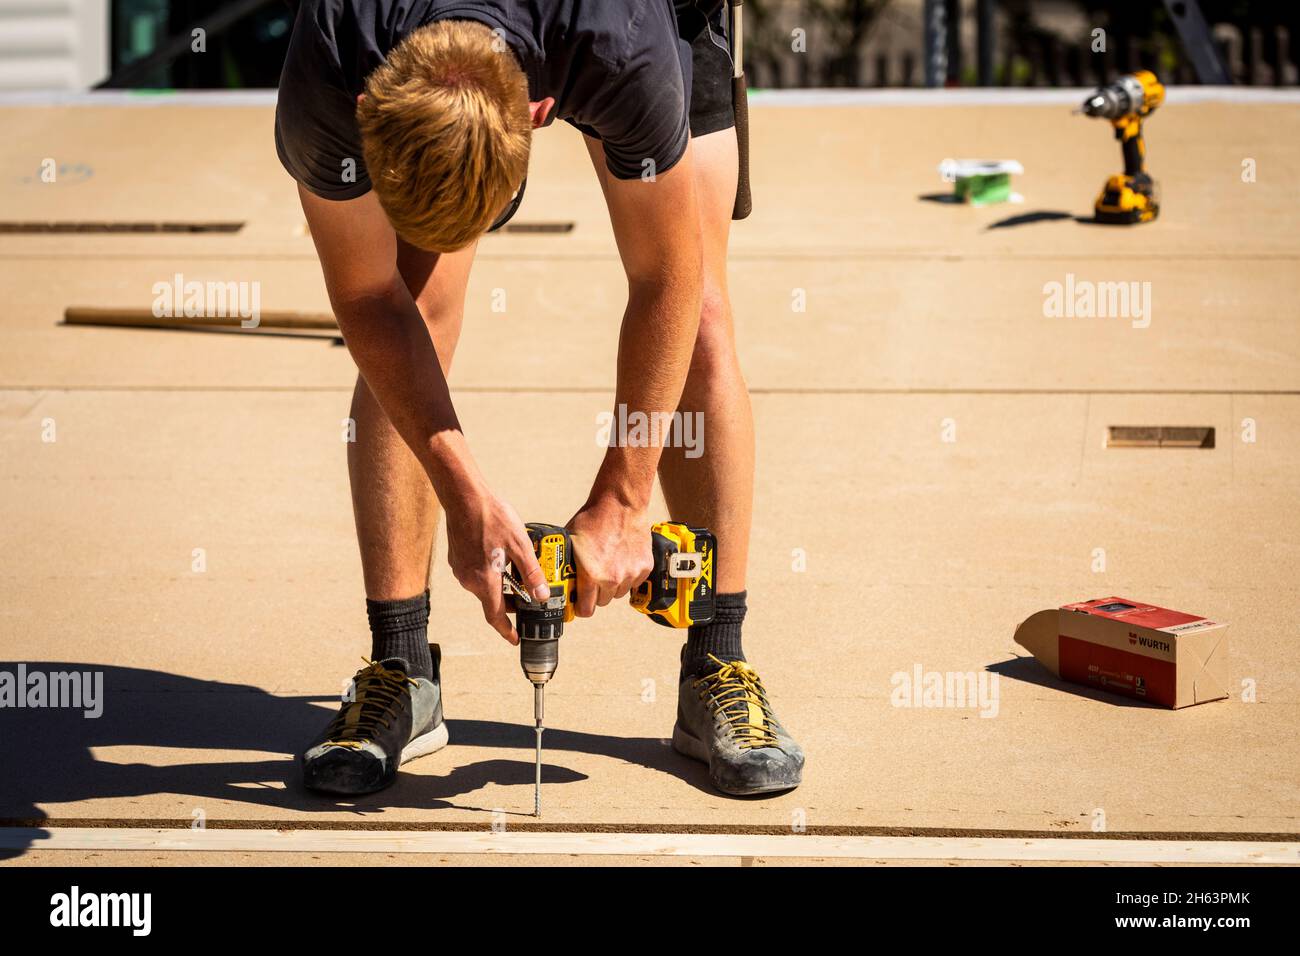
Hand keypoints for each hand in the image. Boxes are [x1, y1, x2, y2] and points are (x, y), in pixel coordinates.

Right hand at [444, 489, 548, 643]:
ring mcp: (461, 568)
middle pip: (492, 600)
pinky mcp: (457, 557)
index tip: (516, 639)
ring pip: (485, 585)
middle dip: (510, 602)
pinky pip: (476, 572)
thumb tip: (541, 595)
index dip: (507, 631)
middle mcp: (469, 580)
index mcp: (485, 583)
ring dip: (501, 584)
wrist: (464, 497)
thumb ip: (531, 573)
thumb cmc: (492, 519)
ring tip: (518, 570)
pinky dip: (491, 572)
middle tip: (528, 595)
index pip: (496, 617)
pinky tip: (502, 555)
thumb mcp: (520, 546)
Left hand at [567, 497, 652, 617]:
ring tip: (608, 565)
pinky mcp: (644, 568)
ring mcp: (631, 574)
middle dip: (596, 594)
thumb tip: (554, 579)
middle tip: (593, 578)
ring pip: (618, 593)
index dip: (580, 607)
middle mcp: (613, 578)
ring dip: (612, 585)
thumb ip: (565, 565)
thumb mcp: (570, 542)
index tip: (579, 603)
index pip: (586, 610)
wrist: (620, 504)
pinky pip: (634, 582)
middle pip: (602, 602)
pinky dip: (628, 576)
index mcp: (592, 574)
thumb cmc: (594, 519)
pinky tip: (621, 560)